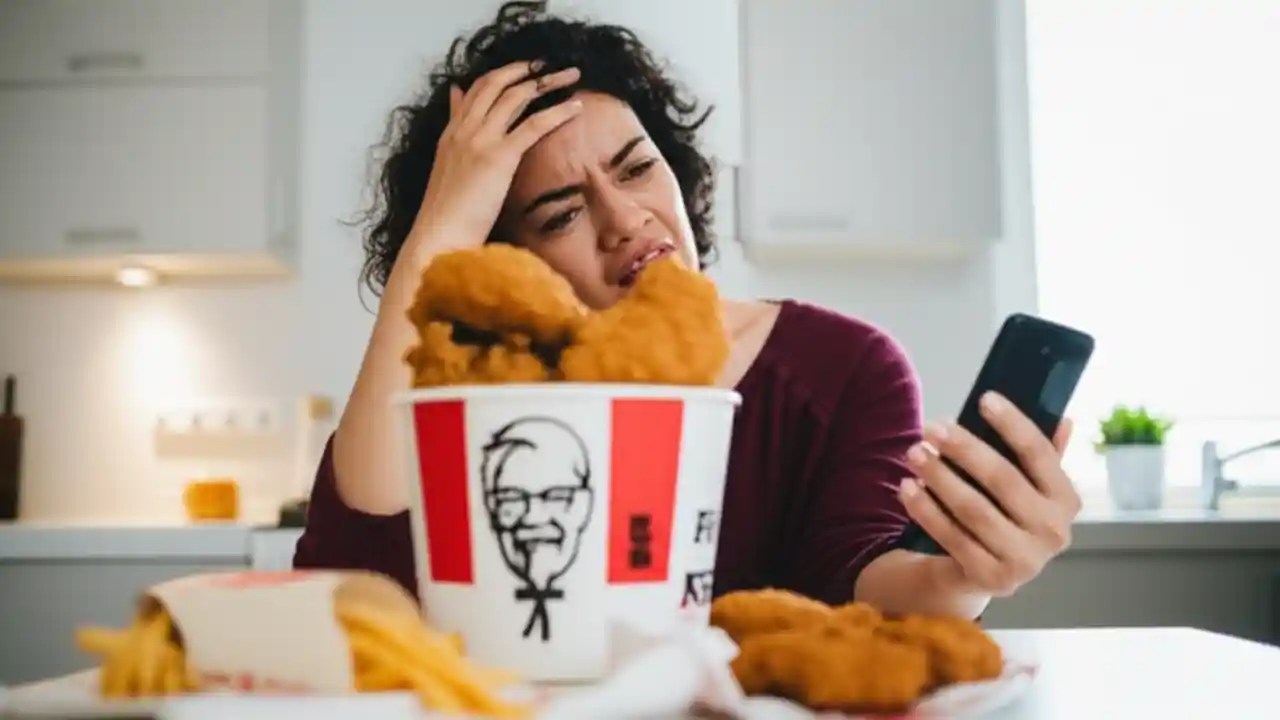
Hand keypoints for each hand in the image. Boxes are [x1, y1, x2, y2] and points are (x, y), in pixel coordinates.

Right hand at [410, 61, 582, 246]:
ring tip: (571, 78)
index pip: (477, 89)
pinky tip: (575, 108)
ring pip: (517, 96)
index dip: (502, 75)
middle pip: (497, 84)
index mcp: (451, 134)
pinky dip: (556, 112)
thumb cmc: (446, 218)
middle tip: (553, 67)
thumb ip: (456, 146)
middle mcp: (464, 130)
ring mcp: (480, 140)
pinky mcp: (499, 157)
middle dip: (527, 69)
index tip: (526, 69)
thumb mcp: (447, 175)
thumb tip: (458, 121)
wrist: (438, 237)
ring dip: (548, 82)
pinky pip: (533, 124)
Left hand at [898, 392, 1081, 597]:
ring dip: (939, 477)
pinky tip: (907, 487)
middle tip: (932, 427)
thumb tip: (1064, 419)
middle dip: (964, 449)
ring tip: (914, 453)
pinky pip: (951, 537)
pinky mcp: (991, 579)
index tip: (984, 399)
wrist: (984, 572)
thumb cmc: (1005, 515)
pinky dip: (926, 510)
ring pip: (973, 509)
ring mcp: (1024, 561)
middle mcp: (1053, 533)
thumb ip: (1043, 457)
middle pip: (1002, 479)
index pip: (1041, 454)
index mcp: (1066, 501)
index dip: (1013, 424)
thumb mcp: (1028, 487)